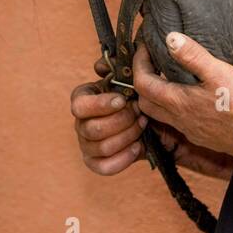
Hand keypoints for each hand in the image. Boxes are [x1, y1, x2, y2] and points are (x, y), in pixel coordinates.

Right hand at [70, 56, 145, 175]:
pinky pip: (104, 167)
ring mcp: (86, 145)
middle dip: (122, 121)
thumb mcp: (130, 76)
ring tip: (143, 126)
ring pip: (102, 147)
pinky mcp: (96, 162)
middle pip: (94, 129)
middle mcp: (81, 123)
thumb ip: (117, 65)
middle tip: (140, 113)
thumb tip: (99, 66)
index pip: (79, 105)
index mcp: (84, 99)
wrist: (153, 119)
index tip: (122, 100)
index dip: (100, 104)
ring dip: (128, 136)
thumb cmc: (137, 94)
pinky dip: (124, 158)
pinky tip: (138, 146)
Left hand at [132, 33, 232, 157]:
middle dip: (142, 81)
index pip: (142, 83)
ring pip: (158, 114)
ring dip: (155, 96)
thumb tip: (170, 38)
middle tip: (151, 64)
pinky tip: (187, 98)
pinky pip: (174, 122)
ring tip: (167, 79)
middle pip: (144, 101)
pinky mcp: (199, 136)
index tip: (145, 48)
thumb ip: (193, 56)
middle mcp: (177, 117)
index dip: (138, 63)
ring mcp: (187, 129)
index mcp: (176, 101)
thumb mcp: (217, 72)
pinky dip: (171, 108)